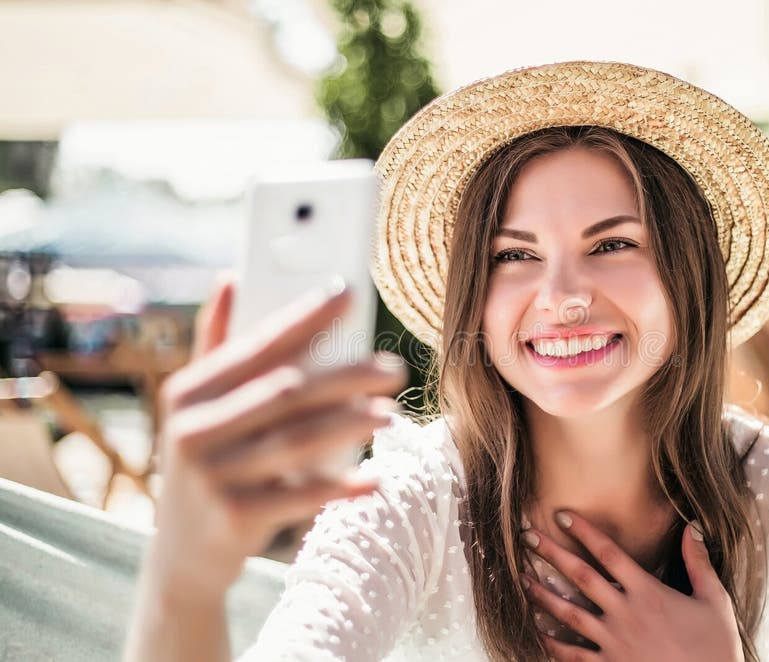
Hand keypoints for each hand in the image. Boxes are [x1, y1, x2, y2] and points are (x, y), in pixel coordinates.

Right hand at [148, 276, 407, 597]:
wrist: (181, 557)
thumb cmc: (205, 465)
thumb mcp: (197, 407)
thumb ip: (216, 344)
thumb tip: (230, 277)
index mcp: (188, 392)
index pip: (256, 346)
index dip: (303, 318)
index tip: (348, 293)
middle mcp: (193, 430)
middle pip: (284, 392)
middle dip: (344, 376)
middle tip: (392, 367)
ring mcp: (211, 477)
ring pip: (294, 441)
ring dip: (348, 425)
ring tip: (390, 414)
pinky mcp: (233, 518)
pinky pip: (298, 497)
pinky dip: (338, 487)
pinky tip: (374, 479)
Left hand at [521, 512, 744, 661]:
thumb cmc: (717, 650)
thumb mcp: (715, 602)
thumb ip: (700, 563)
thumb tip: (692, 526)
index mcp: (649, 593)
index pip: (609, 553)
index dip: (584, 532)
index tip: (562, 515)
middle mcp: (626, 614)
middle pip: (580, 576)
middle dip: (551, 553)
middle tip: (527, 537)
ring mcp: (615, 643)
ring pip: (569, 614)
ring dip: (542, 595)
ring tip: (521, 579)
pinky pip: (573, 655)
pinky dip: (552, 643)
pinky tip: (536, 629)